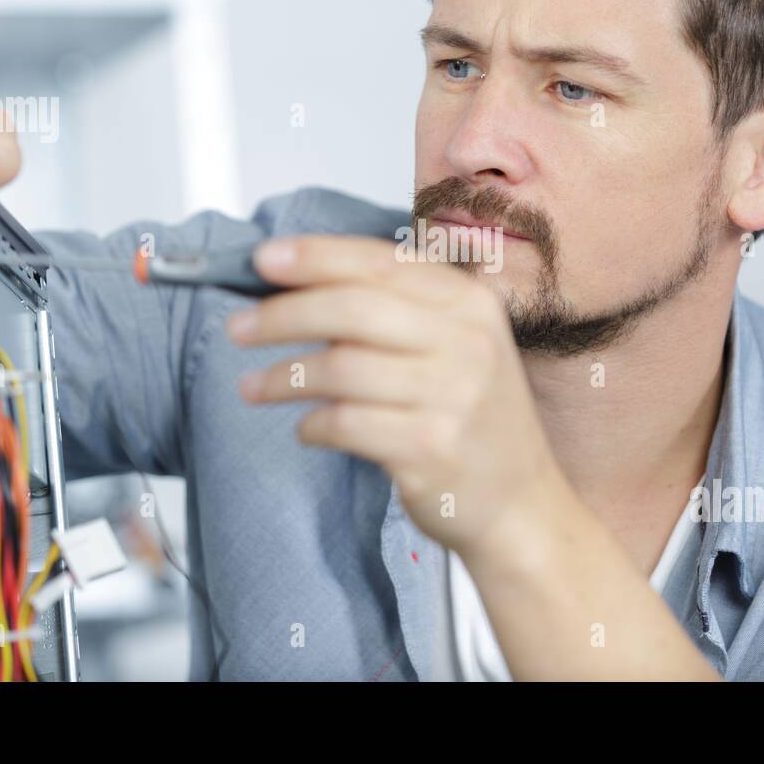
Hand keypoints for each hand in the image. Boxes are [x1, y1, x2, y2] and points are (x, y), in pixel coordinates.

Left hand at [228, 234, 568, 560]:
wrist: (522, 506)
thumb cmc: (475, 421)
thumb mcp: (457, 348)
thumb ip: (397, 313)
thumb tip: (304, 289)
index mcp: (470, 304)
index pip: (380, 262)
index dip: (316, 256)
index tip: (264, 260)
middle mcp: (467, 342)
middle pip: (352, 309)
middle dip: (284, 315)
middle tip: (240, 328)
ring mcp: (452, 395)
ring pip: (341, 367)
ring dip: (283, 376)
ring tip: (253, 387)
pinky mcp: (430, 448)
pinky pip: (346, 423)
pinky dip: (312, 424)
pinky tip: (306, 428)